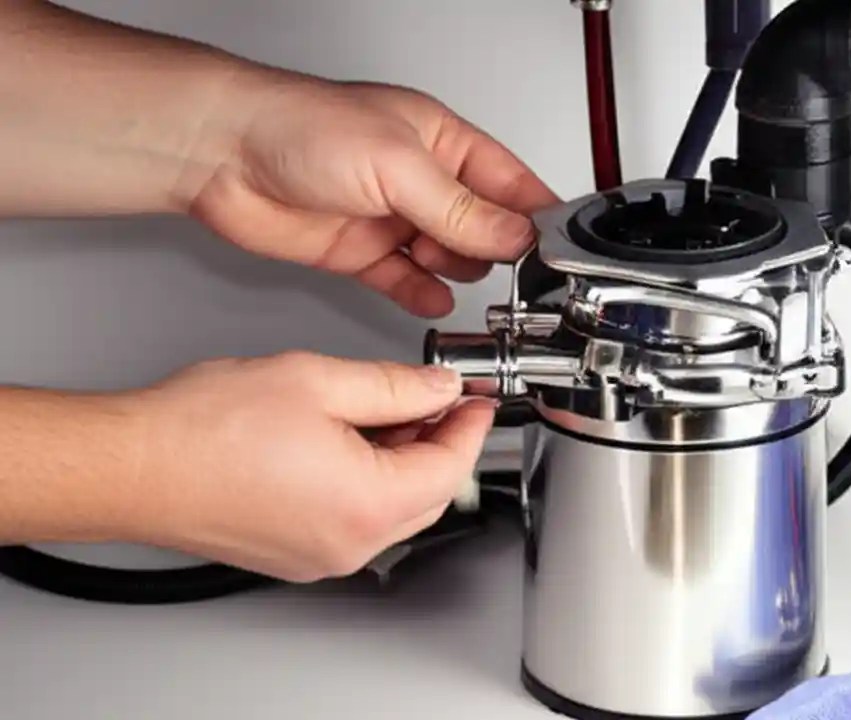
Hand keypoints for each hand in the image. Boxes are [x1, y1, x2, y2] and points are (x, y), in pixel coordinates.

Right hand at [122, 351, 493, 581]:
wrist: (133, 466)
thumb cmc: (203, 430)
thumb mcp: (320, 382)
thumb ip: (395, 386)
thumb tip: (439, 388)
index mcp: (368, 505)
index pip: (452, 465)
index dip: (470, 423)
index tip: (474, 397)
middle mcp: (351, 544)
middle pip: (430, 494)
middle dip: (439, 442)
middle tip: (434, 397)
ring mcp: (322, 556)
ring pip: (393, 509)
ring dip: (403, 461)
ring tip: (384, 409)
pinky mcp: (295, 554)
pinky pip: (355, 519)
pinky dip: (367, 482)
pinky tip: (349, 440)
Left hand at [187, 74, 559, 316]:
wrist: (220, 154)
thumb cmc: (297, 125)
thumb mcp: (398, 165)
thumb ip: (460, 208)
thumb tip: (513, 235)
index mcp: (442, 141)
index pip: (510, 182)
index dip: (535, 216)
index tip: (553, 251)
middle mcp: (421, 179)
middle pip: (483, 227)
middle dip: (496, 252)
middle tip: (505, 273)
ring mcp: (391, 217)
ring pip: (448, 258)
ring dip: (456, 272)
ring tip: (451, 275)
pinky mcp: (361, 252)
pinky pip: (406, 281)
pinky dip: (422, 293)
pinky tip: (431, 299)